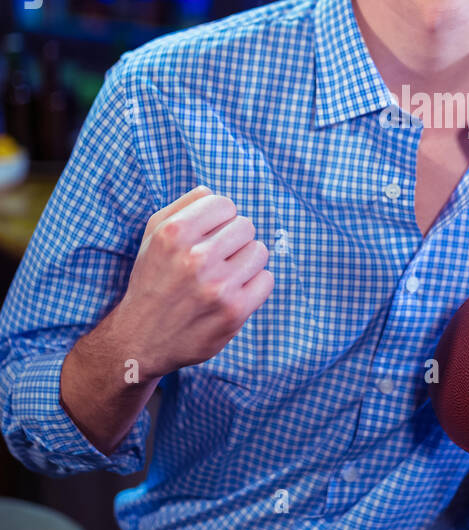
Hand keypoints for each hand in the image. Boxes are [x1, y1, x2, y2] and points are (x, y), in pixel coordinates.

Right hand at [115, 184, 273, 379]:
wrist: (141, 339)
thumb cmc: (152, 281)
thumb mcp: (152, 236)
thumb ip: (182, 206)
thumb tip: (212, 191)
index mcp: (174, 234)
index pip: (225, 204)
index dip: (220, 218)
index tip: (211, 233)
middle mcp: (195, 259)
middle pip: (246, 226)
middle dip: (234, 239)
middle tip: (218, 257)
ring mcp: (217, 287)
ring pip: (260, 251)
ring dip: (246, 261)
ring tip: (226, 274)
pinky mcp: (234, 312)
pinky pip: (266, 280)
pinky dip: (254, 284)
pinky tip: (234, 291)